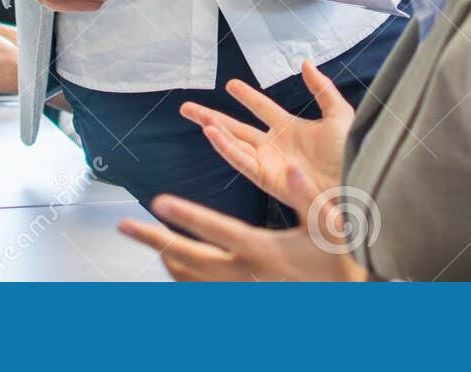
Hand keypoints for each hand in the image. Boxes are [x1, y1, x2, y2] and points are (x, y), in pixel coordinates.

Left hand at [118, 171, 367, 281]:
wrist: (346, 302)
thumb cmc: (339, 263)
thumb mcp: (330, 226)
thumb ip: (308, 196)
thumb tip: (291, 168)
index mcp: (262, 250)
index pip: (215, 229)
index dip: (185, 215)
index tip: (159, 202)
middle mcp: (244, 274)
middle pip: (187, 257)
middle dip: (153, 240)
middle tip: (124, 226)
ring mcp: (241, 291)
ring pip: (190, 278)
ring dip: (165, 257)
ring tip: (146, 239)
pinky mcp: (243, 299)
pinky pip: (203, 291)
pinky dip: (183, 277)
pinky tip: (175, 265)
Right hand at [180, 60, 351, 212]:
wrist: (358, 183)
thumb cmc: (354, 154)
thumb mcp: (339, 114)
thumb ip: (322, 89)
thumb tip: (306, 64)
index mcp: (293, 130)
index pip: (262, 109)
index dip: (247, 96)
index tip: (230, 84)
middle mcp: (276, 147)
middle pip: (237, 127)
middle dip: (212, 116)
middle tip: (187, 107)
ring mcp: (270, 163)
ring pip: (234, 144)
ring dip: (214, 129)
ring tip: (194, 116)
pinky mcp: (269, 180)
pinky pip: (242, 162)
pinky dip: (226, 148)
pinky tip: (211, 133)